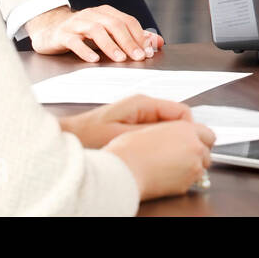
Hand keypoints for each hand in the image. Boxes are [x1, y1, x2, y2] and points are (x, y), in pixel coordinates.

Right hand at [26, 5, 163, 62]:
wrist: (49, 29)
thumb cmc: (83, 33)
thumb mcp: (108, 33)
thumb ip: (133, 37)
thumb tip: (157, 42)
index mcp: (106, 12)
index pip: (128, 21)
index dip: (139, 36)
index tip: (148, 52)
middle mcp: (92, 15)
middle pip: (114, 25)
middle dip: (128, 42)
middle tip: (138, 57)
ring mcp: (76, 24)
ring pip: (96, 31)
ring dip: (110, 45)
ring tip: (120, 59)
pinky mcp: (62, 35)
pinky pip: (74, 41)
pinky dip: (85, 50)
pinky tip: (93, 60)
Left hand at [60, 95, 192, 148]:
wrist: (69, 136)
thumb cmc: (89, 134)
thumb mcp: (122, 135)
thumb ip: (150, 133)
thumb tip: (175, 134)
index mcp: (143, 102)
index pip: (181, 110)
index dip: (188, 128)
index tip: (187, 145)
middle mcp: (144, 105)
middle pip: (175, 118)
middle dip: (179, 135)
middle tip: (176, 153)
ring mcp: (139, 113)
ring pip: (166, 125)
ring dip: (168, 139)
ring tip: (162, 155)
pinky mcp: (134, 123)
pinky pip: (155, 131)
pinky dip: (158, 141)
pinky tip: (150, 153)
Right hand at [104, 120, 216, 201]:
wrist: (124, 170)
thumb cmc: (130, 150)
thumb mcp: (153, 130)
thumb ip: (172, 133)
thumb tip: (176, 138)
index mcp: (185, 129)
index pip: (207, 134)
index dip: (200, 140)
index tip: (195, 144)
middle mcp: (194, 146)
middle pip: (207, 151)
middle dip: (198, 155)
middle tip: (182, 158)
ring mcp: (193, 165)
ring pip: (202, 168)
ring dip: (192, 168)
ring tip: (170, 168)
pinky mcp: (187, 183)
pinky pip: (191, 181)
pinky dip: (183, 180)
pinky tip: (166, 177)